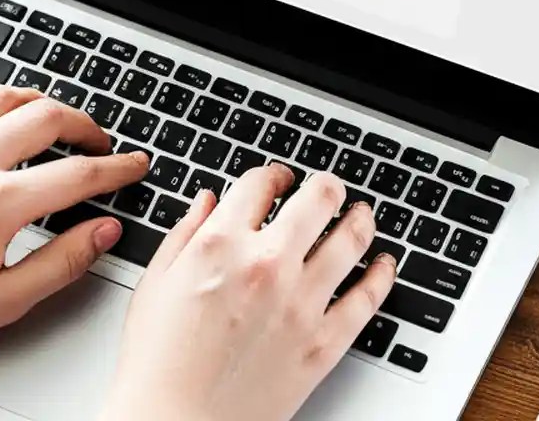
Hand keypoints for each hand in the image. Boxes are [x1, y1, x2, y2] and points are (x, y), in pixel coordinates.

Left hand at [0, 86, 148, 401]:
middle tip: (98, 140)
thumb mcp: (3, 302)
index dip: (118, 167)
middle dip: (85, 124)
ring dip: (37, 103)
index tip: (134, 164)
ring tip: (53, 119)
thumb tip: (105, 231)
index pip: (79, 172)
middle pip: (46, 116)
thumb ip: (64, 261)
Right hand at [103, 166, 396, 420]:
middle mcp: (266, 265)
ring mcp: (300, 302)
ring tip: (362, 217)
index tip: (280, 179)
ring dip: (360, 219)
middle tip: (328, 189)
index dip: (274, 174)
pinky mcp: (324, 342)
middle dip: (326, 186)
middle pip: (318, 198)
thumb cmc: (157, 364)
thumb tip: (209, 202)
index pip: (262, 182)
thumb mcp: (155, 284)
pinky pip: (367, 298)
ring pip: (352, 240)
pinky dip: (381, 276)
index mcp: (220, 244)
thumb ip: (185, 234)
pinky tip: (382, 266)